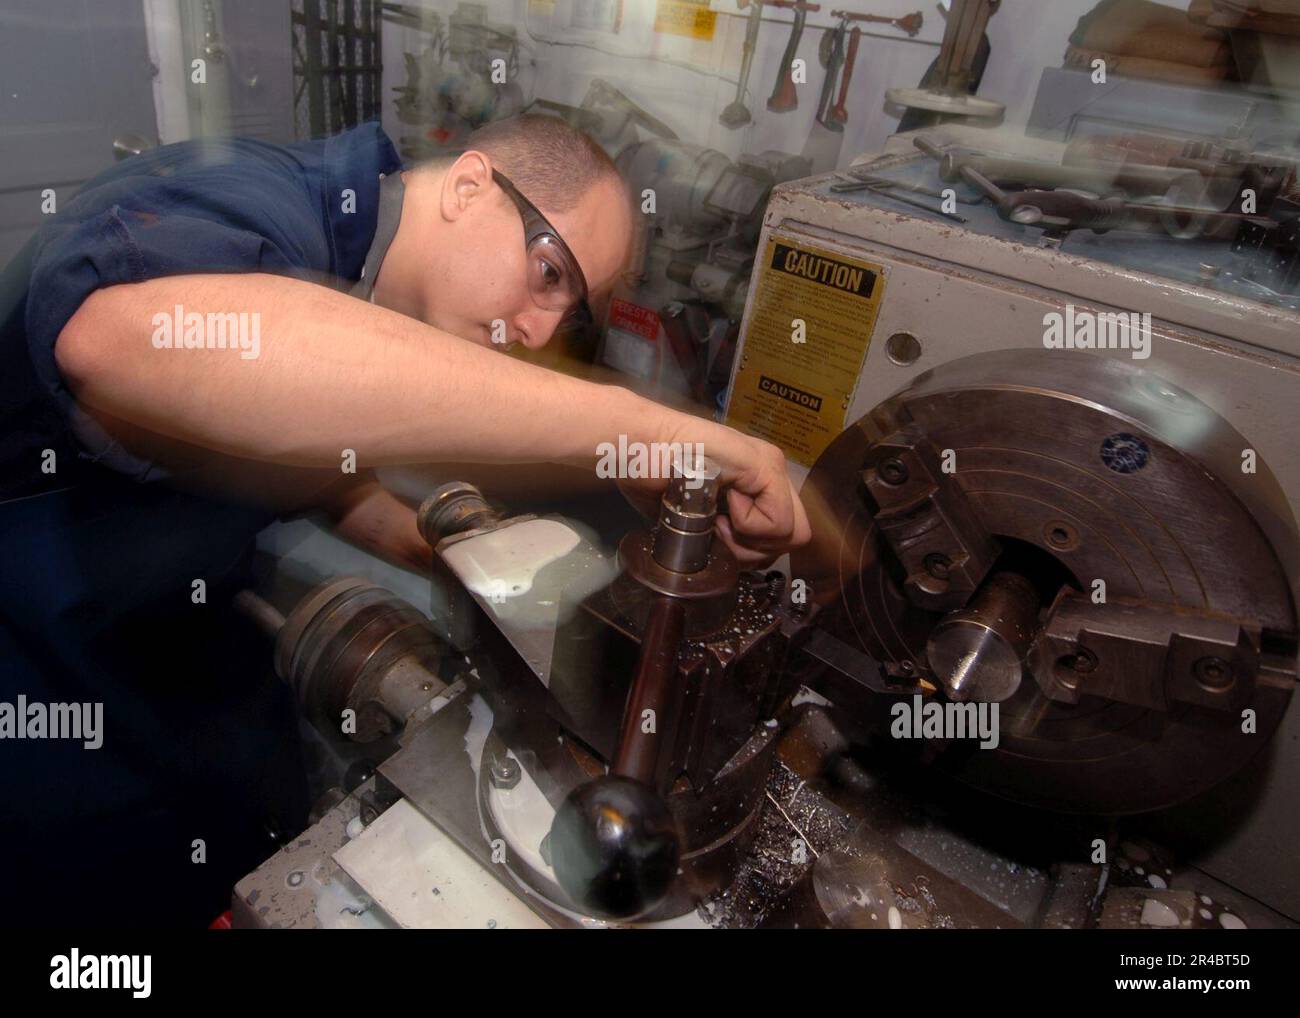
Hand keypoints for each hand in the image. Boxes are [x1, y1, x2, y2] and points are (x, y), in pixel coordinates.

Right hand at [619, 411, 811, 566]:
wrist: (638, 446)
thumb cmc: (652, 475)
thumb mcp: (692, 515)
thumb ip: (720, 533)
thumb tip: (731, 560)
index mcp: (757, 482)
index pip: (783, 533)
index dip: (752, 549)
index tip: (715, 534)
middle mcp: (771, 472)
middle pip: (795, 537)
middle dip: (755, 551)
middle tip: (718, 532)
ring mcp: (771, 466)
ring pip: (791, 535)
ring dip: (747, 540)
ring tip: (715, 518)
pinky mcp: (766, 466)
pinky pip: (779, 523)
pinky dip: (746, 526)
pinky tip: (720, 505)